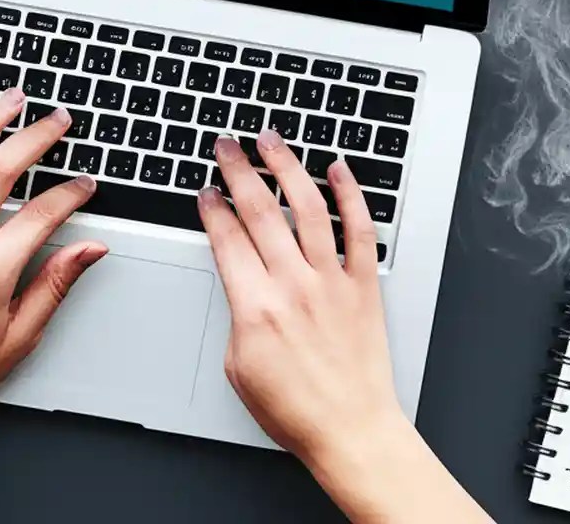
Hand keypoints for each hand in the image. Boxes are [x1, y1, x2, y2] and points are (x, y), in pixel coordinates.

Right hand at [200, 132, 492, 523]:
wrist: (350, 429)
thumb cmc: (294, 409)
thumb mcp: (238, 365)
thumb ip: (236, 313)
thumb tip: (239, 280)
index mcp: (255, 306)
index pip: (227, 238)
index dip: (213, 207)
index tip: (206, 189)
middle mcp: (293, 285)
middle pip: (260, 210)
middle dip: (238, 170)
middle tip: (227, 146)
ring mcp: (332, 281)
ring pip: (308, 207)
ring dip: (287, 167)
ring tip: (272, 141)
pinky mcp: (363, 286)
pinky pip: (359, 229)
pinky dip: (350, 194)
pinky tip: (338, 170)